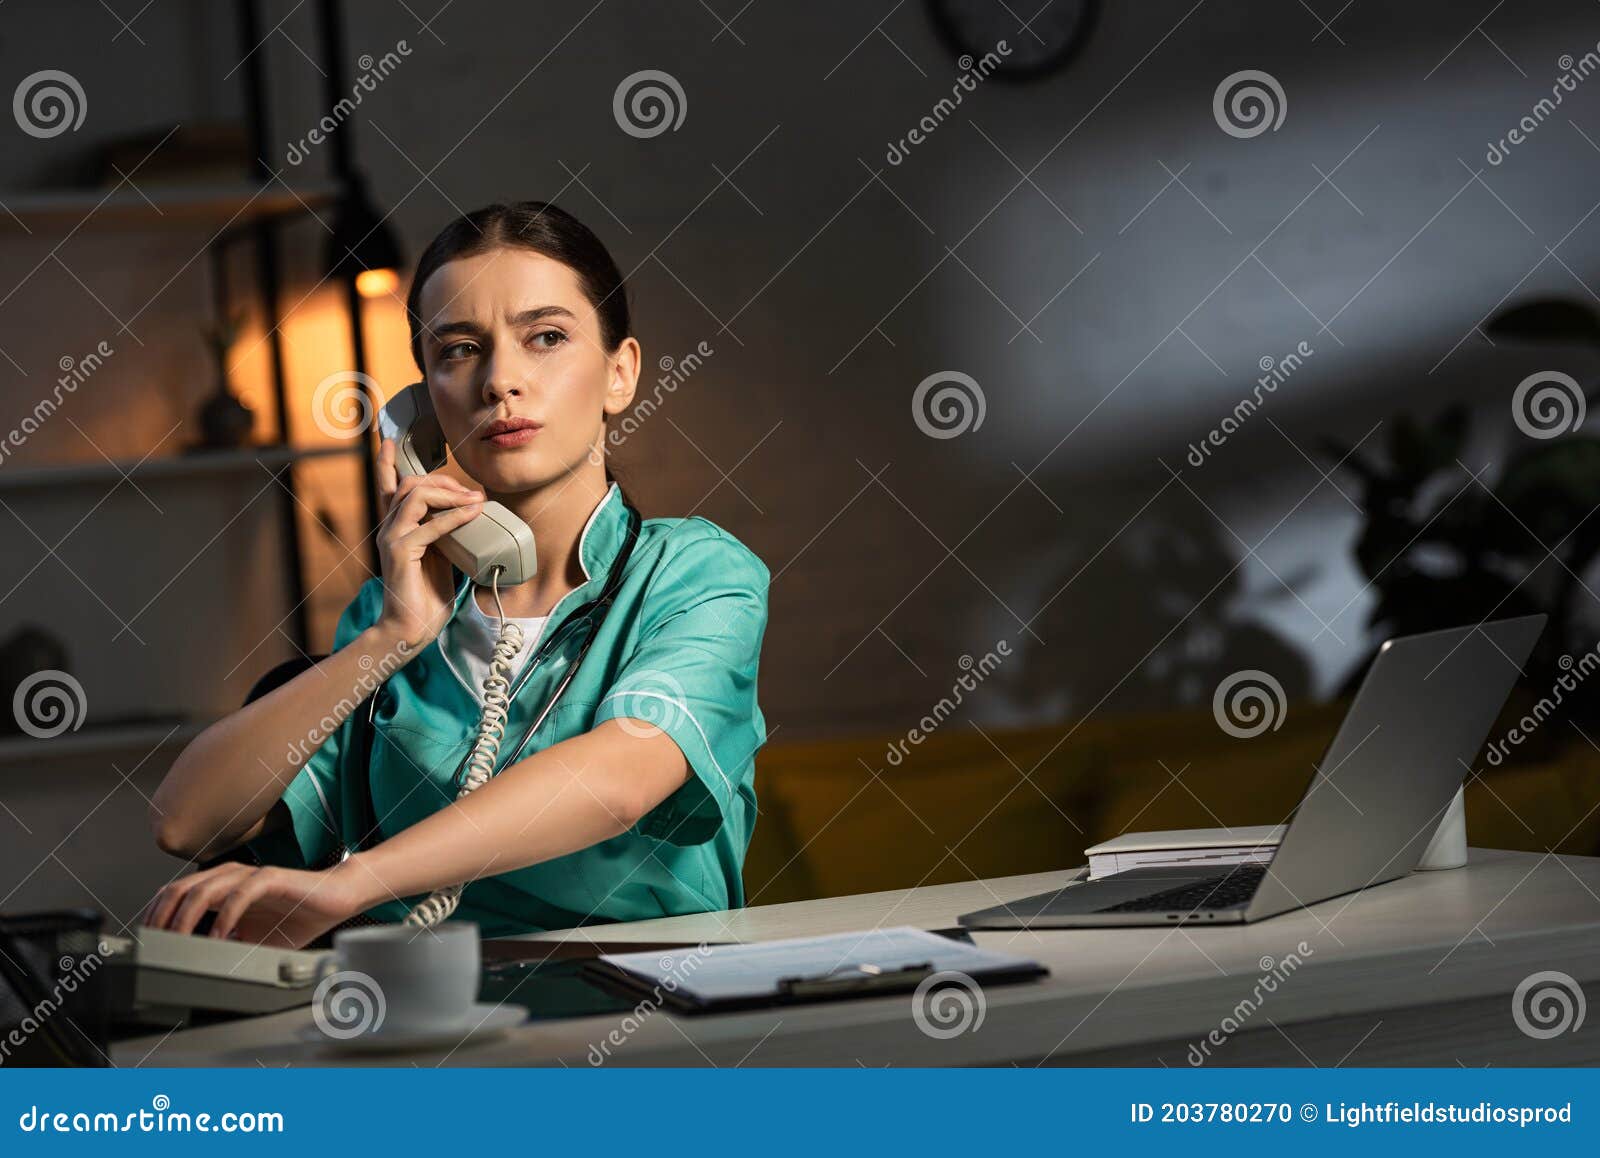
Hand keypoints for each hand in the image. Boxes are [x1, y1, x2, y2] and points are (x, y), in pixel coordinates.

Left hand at [141, 862, 371, 948]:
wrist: (337, 900)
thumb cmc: (297, 918)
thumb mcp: (251, 939)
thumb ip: (225, 945)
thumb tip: (196, 968)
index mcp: (222, 886)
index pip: (175, 894)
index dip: (156, 915)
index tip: (146, 941)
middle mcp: (231, 875)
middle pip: (180, 889)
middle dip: (162, 917)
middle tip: (154, 943)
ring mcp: (250, 876)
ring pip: (204, 890)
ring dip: (186, 917)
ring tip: (178, 941)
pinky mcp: (271, 878)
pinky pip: (239, 895)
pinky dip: (225, 917)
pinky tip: (221, 937)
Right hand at [374, 436, 484, 649]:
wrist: (411, 628)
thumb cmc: (426, 595)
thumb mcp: (441, 555)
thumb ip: (446, 532)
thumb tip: (471, 512)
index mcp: (396, 527)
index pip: (388, 486)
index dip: (387, 460)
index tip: (389, 438)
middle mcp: (389, 528)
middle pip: (409, 484)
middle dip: (442, 480)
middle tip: (470, 491)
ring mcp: (392, 538)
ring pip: (416, 496)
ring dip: (450, 494)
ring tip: (475, 500)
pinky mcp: (401, 553)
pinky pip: (429, 525)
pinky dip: (455, 516)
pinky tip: (473, 513)